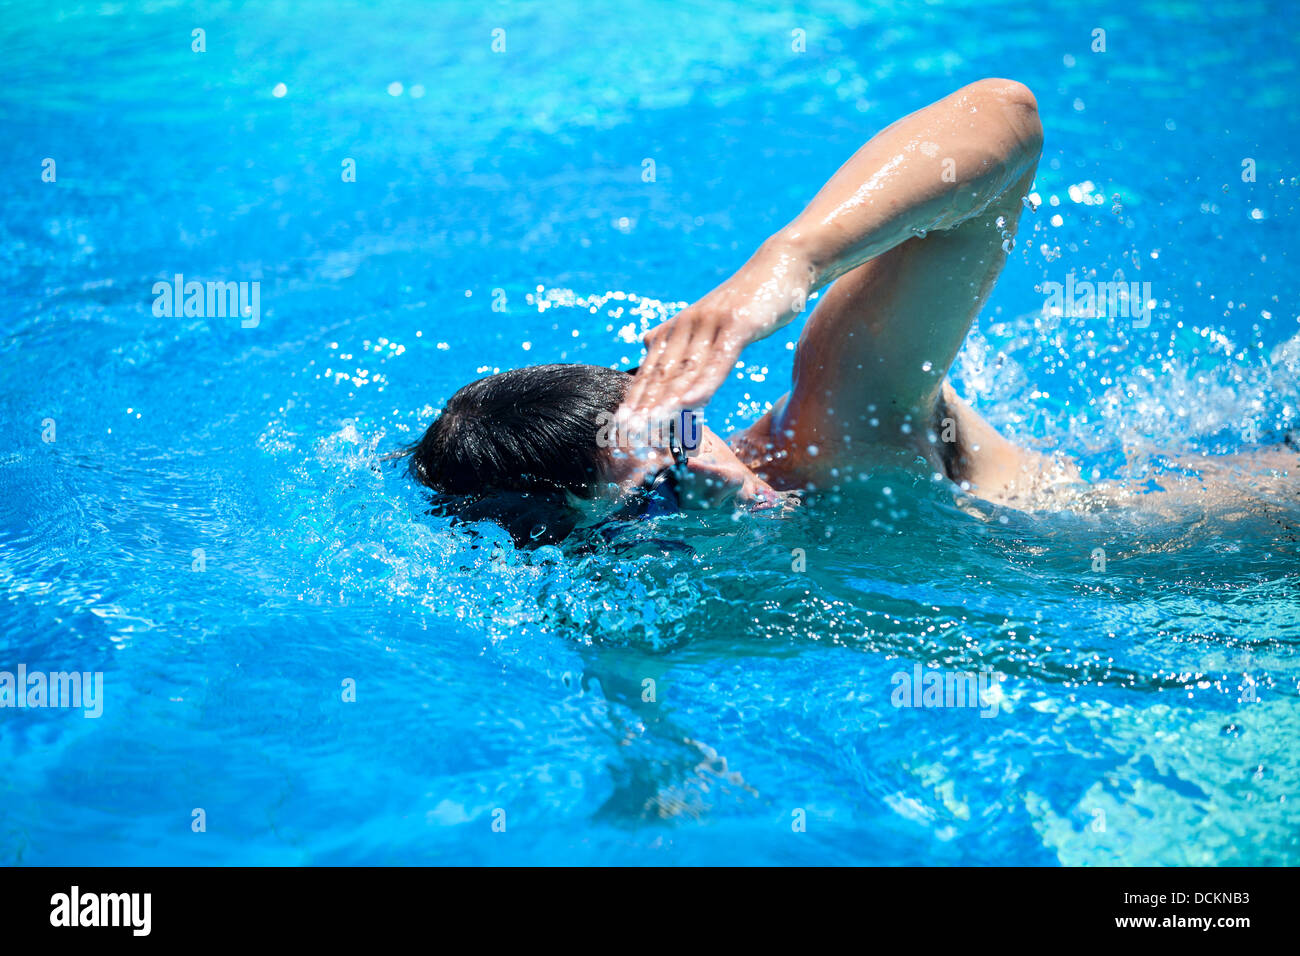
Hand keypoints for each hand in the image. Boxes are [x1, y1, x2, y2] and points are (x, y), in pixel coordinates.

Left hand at [619, 238, 813, 417]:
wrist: (782, 264)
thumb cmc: (747, 297)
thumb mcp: (709, 316)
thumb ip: (681, 333)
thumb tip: (649, 342)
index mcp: (679, 326)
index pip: (652, 368)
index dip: (636, 397)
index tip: (621, 423)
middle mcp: (688, 325)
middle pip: (662, 372)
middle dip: (644, 405)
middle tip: (628, 431)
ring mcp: (711, 324)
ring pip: (686, 370)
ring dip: (667, 400)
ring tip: (651, 425)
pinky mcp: (737, 325)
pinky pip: (719, 361)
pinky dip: (704, 384)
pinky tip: (691, 404)